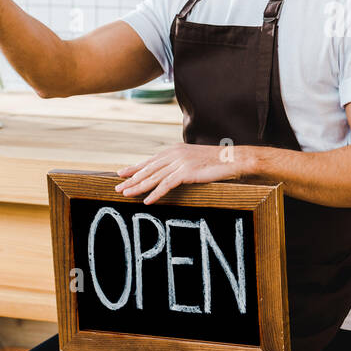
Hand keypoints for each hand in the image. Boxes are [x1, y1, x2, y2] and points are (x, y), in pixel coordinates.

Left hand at [114, 143, 243, 203]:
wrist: (234, 160)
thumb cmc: (217, 162)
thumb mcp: (194, 160)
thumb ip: (181, 164)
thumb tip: (171, 174)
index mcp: (175, 149)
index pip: (150, 160)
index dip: (134, 168)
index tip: (121, 173)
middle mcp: (175, 154)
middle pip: (148, 168)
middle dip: (132, 178)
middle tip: (117, 187)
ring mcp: (180, 162)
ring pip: (154, 177)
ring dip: (138, 186)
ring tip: (126, 194)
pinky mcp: (187, 172)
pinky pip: (167, 185)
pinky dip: (156, 193)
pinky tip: (147, 201)